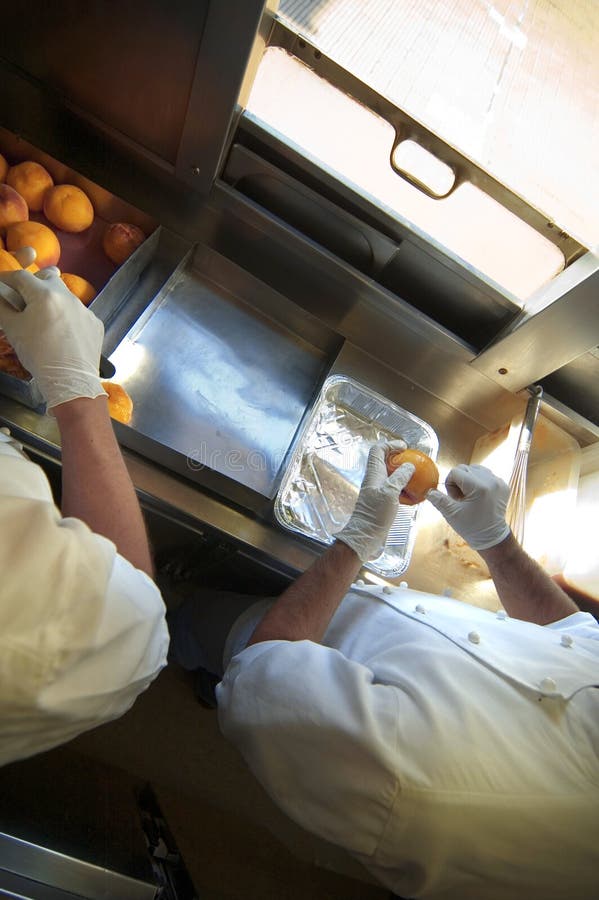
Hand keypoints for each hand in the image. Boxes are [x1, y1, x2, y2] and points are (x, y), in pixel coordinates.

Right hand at [0, 268, 104, 408]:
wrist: (70, 380)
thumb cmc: (39, 355)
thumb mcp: (13, 329)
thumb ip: (3, 307)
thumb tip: (1, 295)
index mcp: (45, 294)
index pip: (21, 276)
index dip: (8, 280)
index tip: (3, 287)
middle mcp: (68, 297)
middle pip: (47, 278)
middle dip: (34, 284)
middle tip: (25, 299)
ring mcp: (85, 310)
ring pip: (65, 296)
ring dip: (53, 301)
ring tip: (44, 320)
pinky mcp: (95, 324)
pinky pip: (79, 313)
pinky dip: (68, 318)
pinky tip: (62, 334)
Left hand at [336, 440, 414, 562]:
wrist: (365, 536)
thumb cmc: (375, 514)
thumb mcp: (390, 492)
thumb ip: (400, 477)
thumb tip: (409, 465)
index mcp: (374, 474)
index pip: (378, 450)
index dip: (390, 445)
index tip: (405, 448)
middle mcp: (375, 480)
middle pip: (385, 461)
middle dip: (399, 458)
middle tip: (413, 461)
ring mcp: (378, 491)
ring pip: (390, 476)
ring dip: (403, 474)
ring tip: (416, 476)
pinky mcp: (382, 502)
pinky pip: (394, 489)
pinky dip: (403, 488)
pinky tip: (413, 494)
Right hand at [427, 464, 510, 549]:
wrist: (492, 537)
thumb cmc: (471, 527)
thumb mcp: (451, 514)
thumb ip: (439, 500)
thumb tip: (428, 490)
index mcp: (479, 487)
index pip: (456, 471)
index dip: (450, 484)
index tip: (455, 499)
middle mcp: (491, 481)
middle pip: (465, 468)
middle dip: (459, 482)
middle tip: (462, 499)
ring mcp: (499, 482)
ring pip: (475, 469)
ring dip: (469, 480)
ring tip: (470, 497)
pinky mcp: (503, 485)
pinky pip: (486, 475)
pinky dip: (479, 482)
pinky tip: (478, 496)